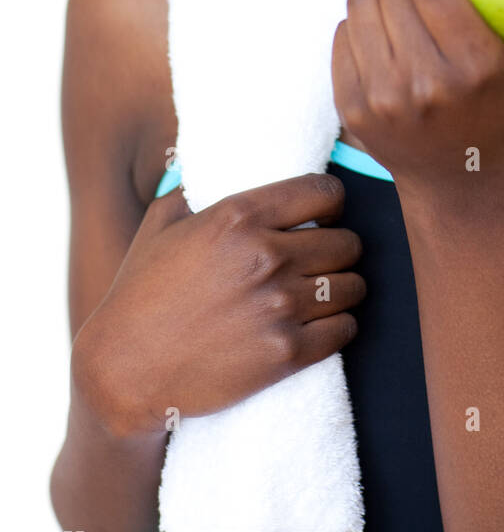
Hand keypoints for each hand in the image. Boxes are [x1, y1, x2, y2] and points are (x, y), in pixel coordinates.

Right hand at [72, 174, 365, 437]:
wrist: (124, 371)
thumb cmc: (140, 294)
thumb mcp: (161, 224)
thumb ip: (198, 187)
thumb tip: (219, 160)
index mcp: (240, 216)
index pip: (325, 191)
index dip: (331, 202)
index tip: (325, 215)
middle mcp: (266, 256)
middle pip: (347, 242)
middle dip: (339, 249)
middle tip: (324, 259)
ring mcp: (279, 306)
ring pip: (352, 286)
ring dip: (343, 289)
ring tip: (325, 293)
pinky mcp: (286, 353)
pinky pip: (345, 329)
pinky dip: (340, 326)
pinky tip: (324, 325)